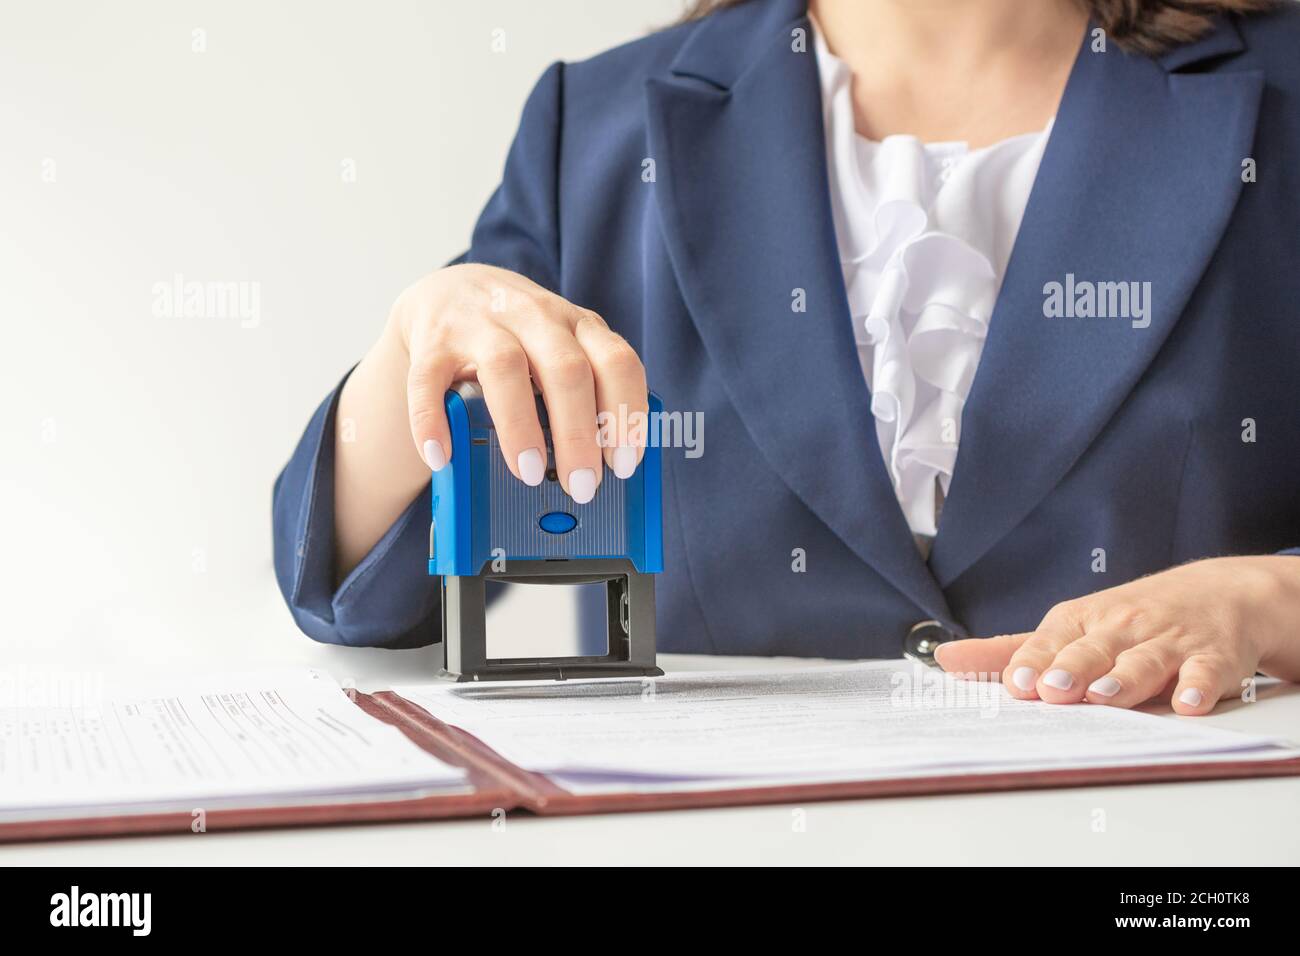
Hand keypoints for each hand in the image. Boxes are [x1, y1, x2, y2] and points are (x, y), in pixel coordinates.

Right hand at [393, 263, 647, 502]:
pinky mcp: (433, 341)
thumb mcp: (564, 351)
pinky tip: (441, 456)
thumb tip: (605, 466)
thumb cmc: (519, 335)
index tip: (624, 463)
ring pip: (505, 368)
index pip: (617, 362)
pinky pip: (429, 381)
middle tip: (582, 485)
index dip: (626, 414)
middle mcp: (534, 318)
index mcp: (578, 325)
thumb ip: (587, 393)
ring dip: (520, 426)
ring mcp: (481, 325)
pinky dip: (431, 421)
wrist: (448, 291)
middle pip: (566, 369)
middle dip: (578, 434)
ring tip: (530, 473)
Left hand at [933, 556, 1299, 714]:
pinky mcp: (1213, 658)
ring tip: (1103, 697)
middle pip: (1093, 651)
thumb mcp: (1071, 627)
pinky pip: (1204, 673)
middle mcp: (1121, 629)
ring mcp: (1168, 643)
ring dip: (1123, 680)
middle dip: (1071, 669)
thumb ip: (1010, 651)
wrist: (1222, 591)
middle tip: (1053, 690)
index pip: (1050, 642)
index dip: (1032, 664)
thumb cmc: (1131, 619)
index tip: (1015, 685)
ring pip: (1144, 662)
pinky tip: (1185, 703)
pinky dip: (1196, 688)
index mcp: (1082, 622)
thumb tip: (946, 660)